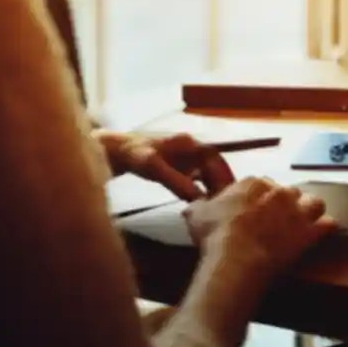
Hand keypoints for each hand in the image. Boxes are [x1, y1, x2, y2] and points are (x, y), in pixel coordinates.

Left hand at [104, 132, 235, 200]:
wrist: (117, 150)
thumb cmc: (134, 155)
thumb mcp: (153, 167)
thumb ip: (176, 181)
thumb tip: (198, 198)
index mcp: (189, 143)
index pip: (215, 157)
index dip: (224, 174)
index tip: (230, 191)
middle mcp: (192, 147)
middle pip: (214, 165)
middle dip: (222, 182)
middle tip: (228, 202)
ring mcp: (186, 156)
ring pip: (207, 171)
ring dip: (214, 185)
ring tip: (219, 204)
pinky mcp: (180, 165)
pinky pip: (198, 177)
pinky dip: (203, 187)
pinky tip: (203, 201)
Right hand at [182, 178, 337, 275]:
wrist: (236, 258)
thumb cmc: (215, 234)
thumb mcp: (197, 214)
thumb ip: (199, 205)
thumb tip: (194, 205)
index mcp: (254, 183)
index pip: (260, 183)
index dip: (257, 197)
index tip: (252, 209)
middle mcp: (280, 191)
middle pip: (288, 192)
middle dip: (284, 203)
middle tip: (275, 219)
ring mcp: (298, 211)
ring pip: (314, 202)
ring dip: (309, 210)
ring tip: (301, 222)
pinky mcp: (311, 232)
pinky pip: (328, 224)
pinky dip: (323, 228)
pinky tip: (316, 235)